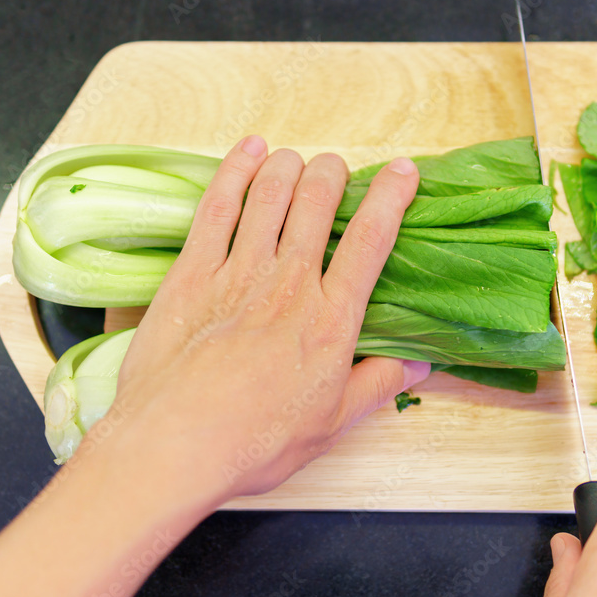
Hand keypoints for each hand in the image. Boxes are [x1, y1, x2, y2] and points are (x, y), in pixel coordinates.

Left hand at [100, 135, 430, 497]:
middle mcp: (290, 284)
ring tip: (295, 159)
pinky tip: (248, 152)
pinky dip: (235, 172)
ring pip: (270, 196)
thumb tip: (419, 363)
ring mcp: (238, 273)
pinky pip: (218, 208)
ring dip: (287, 167)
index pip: (370, 240)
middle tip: (334, 168)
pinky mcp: (192, 273)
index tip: (403, 170)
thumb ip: (377, 385)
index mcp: (330, 320)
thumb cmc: (256, 442)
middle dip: (332, 173)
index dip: (391, 197)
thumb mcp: (332, 424)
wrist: (177, 443)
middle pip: (317, 204)